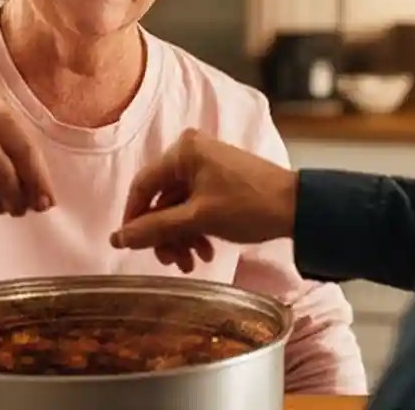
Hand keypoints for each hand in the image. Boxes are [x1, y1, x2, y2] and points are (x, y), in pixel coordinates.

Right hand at [110, 129, 296, 269]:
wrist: (297, 207)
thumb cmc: (248, 206)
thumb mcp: (197, 219)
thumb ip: (155, 228)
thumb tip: (117, 239)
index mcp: (183, 151)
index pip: (142, 186)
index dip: (133, 219)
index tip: (129, 247)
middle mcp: (192, 152)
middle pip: (161, 200)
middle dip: (164, 234)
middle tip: (172, 262)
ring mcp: (207, 166)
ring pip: (178, 208)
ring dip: (181, 237)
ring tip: (192, 263)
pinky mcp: (219, 180)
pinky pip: (195, 206)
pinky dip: (196, 230)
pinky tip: (205, 252)